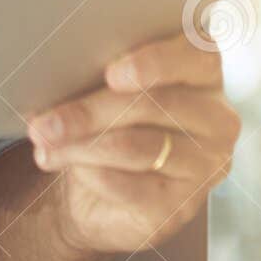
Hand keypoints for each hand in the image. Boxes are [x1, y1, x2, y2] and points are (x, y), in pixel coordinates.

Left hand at [25, 31, 241, 258]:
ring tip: (43, 142)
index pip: (198, 55)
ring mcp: (206, 165)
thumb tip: (61, 68)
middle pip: (156, 105)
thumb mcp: (105, 90)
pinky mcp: (183, 205)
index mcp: (204, 75)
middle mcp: (217, 119)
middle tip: (45, 122)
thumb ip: (103, 73)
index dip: (157, 62)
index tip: (111, 73)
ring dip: (80, 145)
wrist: (99, 191)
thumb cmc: (106, 123)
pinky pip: (131, 185)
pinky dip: (89, 172)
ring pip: (138, 146)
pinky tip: (60, 163)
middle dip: (91, 112)